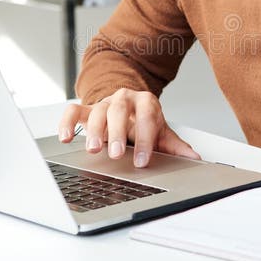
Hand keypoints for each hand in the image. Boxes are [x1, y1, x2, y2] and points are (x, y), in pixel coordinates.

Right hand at [57, 89, 200, 167]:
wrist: (129, 107)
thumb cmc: (144, 123)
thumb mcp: (161, 133)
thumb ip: (175, 146)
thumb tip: (194, 159)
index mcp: (146, 103)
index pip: (147, 118)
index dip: (145, 139)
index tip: (142, 160)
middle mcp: (124, 99)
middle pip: (119, 111)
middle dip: (116, 133)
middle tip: (115, 154)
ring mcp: (104, 103)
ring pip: (96, 111)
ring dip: (93, 131)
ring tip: (92, 149)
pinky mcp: (86, 109)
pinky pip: (73, 111)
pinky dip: (67, 123)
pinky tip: (66, 138)